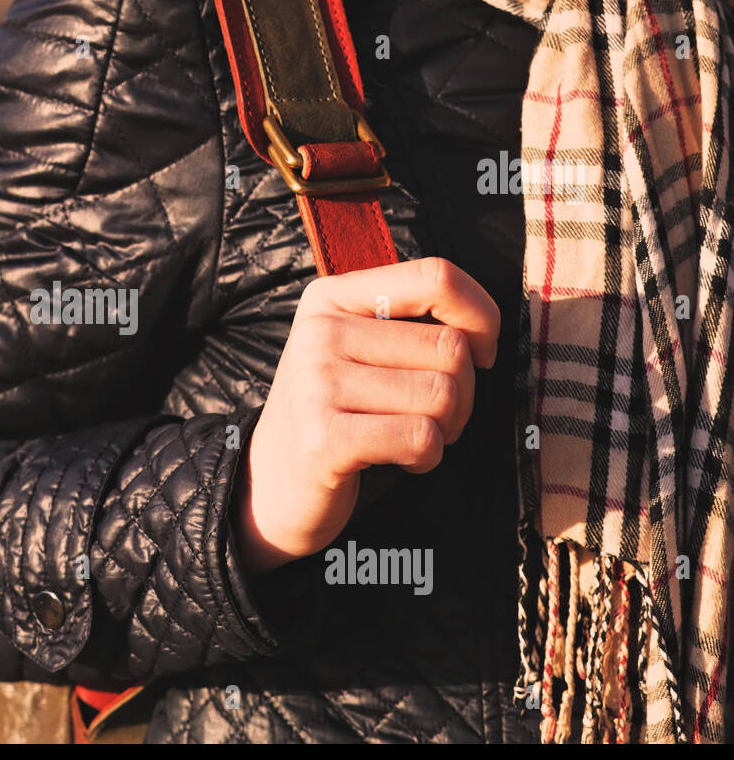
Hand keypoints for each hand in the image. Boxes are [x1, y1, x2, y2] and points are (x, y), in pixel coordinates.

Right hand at [235, 257, 499, 574]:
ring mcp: (318, 384)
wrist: (272, 482)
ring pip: (443, 394)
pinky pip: (422, 437)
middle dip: (463, 392)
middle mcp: (320, 332)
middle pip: (450, 348)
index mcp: (332, 298)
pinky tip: (399, 459)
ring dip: (445, 428)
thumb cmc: (336, 412)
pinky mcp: (326, 437)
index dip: (482, 315)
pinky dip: (427, 457)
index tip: (481, 352)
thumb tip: (486, 331)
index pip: (436, 277)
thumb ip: (410, 323)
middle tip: (430, 414)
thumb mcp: (358, 348)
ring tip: (410, 435)